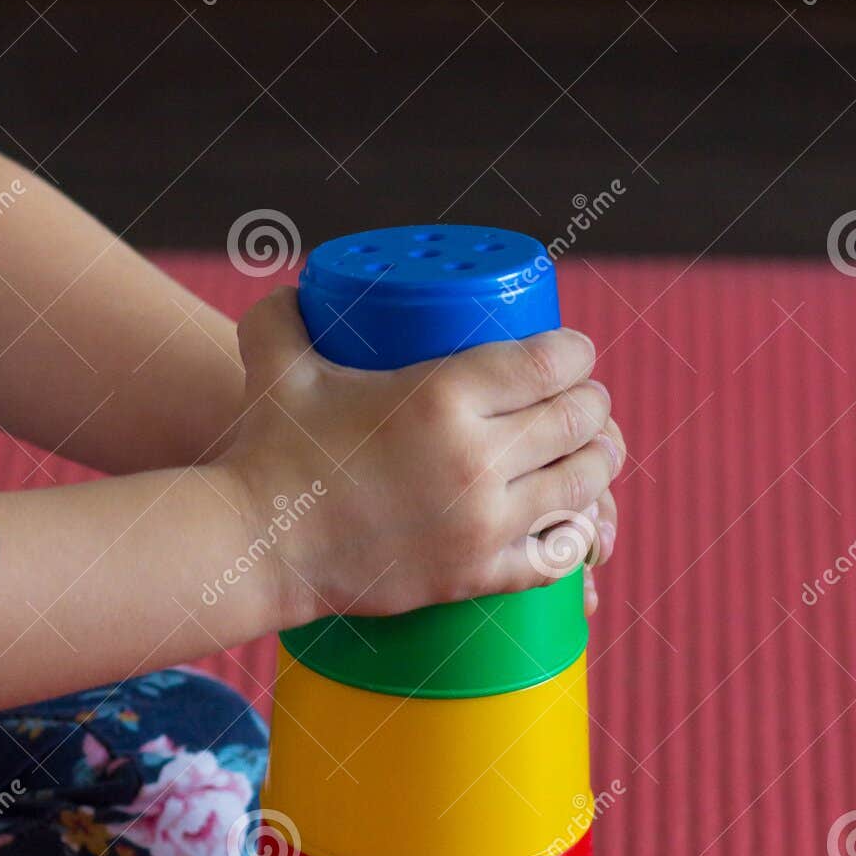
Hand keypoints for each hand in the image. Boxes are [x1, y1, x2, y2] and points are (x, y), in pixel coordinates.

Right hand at [213, 287, 624, 628]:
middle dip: (593, 405)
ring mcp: (482, 523)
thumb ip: (288, 309)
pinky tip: (576, 519)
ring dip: (597, 463)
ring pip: (580, 486)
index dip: (577, 354)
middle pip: (578, 421)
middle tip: (586, 400)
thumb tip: (301, 280)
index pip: (551, 364)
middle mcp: (476, 458)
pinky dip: (573, 532)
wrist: (258, 545)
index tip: (574, 354)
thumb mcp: (278, 361)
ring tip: (593, 452)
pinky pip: (556, 553)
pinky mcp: (476, 575)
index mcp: (443, 396)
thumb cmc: (270, 450)